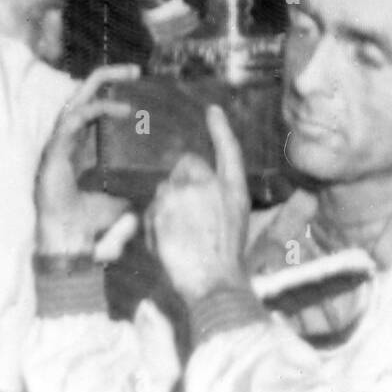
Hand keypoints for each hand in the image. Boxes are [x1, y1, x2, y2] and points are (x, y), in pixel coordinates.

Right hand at [35, 63, 140, 259]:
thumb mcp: (122, 197)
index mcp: (82, 145)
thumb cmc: (91, 222)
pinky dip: (99, 108)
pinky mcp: (56, 150)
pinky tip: (122, 109)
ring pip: (78, 98)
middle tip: (136, 69)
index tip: (139, 84)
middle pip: (84, 94)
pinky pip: (75, 117)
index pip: (94, 107)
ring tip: (131, 76)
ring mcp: (60, 143)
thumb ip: (138, 187)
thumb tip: (165, 184)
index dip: (113, 93)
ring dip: (104, 82)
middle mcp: (70, 139)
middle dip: (109, 76)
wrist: (69, 242)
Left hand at [149, 105, 249, 303]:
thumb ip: (220, 194)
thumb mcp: (237, 219)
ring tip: (181, 234)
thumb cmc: (227, 256)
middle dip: (184, 182)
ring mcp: (184, 193)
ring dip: (168, 204)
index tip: (212, 110)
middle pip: (187, 166)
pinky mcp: (162, 207)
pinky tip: (168, 241)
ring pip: (166, 187)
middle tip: (190, 214)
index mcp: (234, 187)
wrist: (213, 281)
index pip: (228, 148)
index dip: (220, 128)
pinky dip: (156, 222)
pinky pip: (153, 207)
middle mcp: (210, 184)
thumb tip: (195, 178)